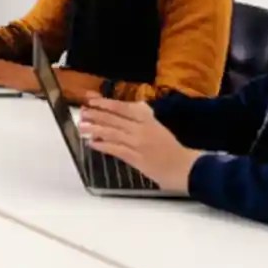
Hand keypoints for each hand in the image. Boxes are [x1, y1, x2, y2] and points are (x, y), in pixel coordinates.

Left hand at [78, 94, 201, 192]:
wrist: (185, 167)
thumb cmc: (171, 147)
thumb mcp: (157, 126)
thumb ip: (143, 116)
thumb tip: (128, 106)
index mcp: (148, 119)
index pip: (122, 107)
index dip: (105, 103)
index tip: (91, 100)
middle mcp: (142, 129)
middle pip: (114, 119)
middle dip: (95, 114)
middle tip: (82, 112)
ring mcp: (138, 144)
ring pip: (112, 133)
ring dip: (95, 129)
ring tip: (82, 126)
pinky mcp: (136, 159)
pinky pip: (115, 149)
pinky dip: (102, 146)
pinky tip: (92, 143)